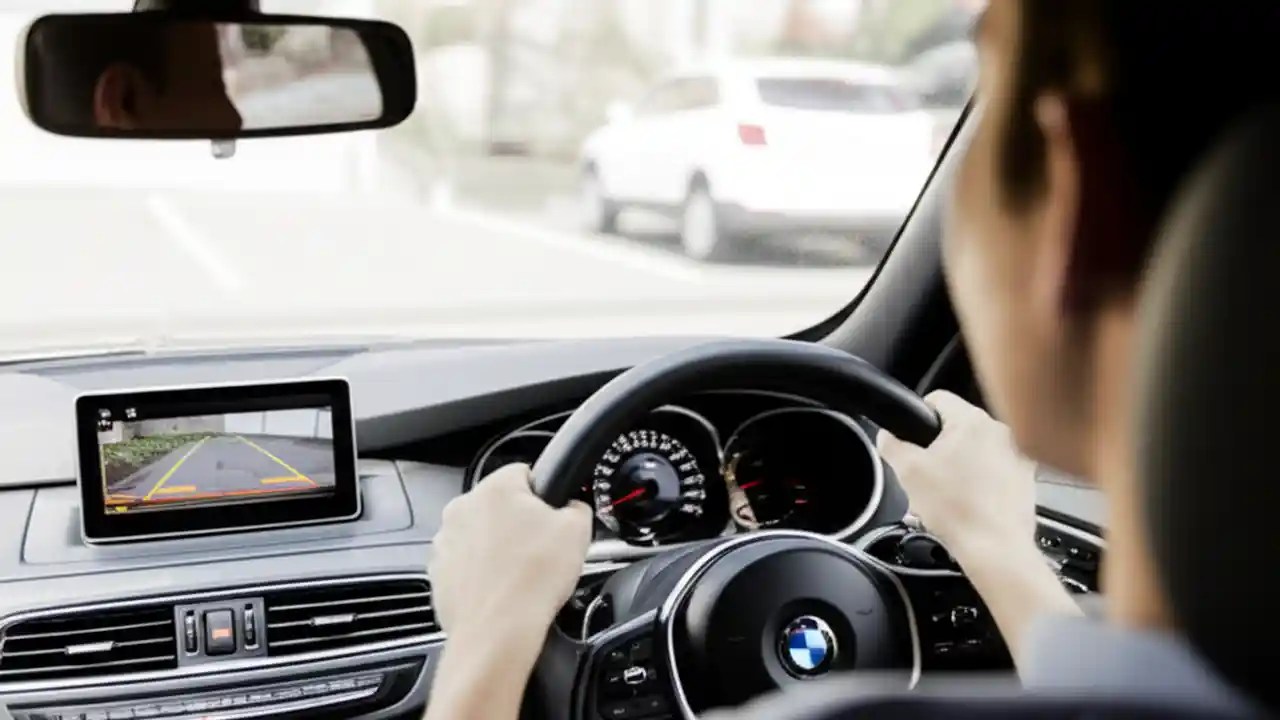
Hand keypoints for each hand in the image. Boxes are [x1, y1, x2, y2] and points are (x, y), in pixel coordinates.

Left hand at [431, 464, 593, 642]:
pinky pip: (465, 563)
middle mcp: (462, 508)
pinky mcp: (438, 571)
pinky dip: (481, 572)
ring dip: (498, 547)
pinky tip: (502, 589)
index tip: (553, 516)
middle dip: (519, 522)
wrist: (498, 632)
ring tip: (521, 573)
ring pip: (480, 534)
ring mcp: (445, 541)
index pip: (523, 472)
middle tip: (542, 548)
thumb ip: (577, 506)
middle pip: (499, 505)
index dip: (544, 495)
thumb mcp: (578, 530)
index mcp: (495, 489)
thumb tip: (573, 507)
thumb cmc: (533, 580)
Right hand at [877, 391, 1037, 563]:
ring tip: (947, 494)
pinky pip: (996, 469)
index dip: (918, 417)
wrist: (995, 548)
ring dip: (961, 464)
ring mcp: (1020, 453)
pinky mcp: (1028, 478)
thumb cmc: (953, 507)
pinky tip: (970, 502)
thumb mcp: (908, 472)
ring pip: (977, 450)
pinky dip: (982, 480)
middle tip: (926, 475)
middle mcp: (1001, 429)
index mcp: (972, 420)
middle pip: (958, 427)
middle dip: (939, 447)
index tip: (912, 443)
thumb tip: (887, 435)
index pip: (938, 399)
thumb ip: (892, 445)